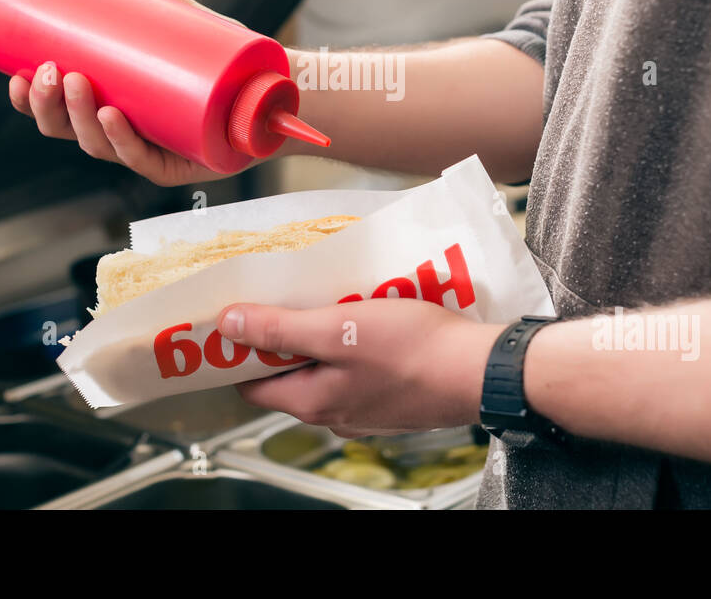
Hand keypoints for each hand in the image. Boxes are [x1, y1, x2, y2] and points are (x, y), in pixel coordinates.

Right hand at [7, 0, 241, 185]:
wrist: (266, 85)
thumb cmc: (214, 56)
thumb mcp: (170, 15)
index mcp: (106, 103)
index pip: (55, 111)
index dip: (29, 101)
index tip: (15, 74)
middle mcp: (120, 131)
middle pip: (66, 130)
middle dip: (49, 106)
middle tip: (49, 73)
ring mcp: (146, 150)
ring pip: (96, 145)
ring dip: (80, 119)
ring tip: (80, 84)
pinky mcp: (177, 166)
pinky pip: (142, 159)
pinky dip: (122, 139)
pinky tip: (111, 117)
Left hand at [217, 299, 502, 437]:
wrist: (481, 370)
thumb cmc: (414, 350)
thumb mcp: (336, 328)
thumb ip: (280, 330)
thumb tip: (229, 326)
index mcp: (314, 402)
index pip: (252, 384)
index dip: (240, 351)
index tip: (237, 319)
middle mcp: (337, 413)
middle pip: (291, 374)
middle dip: (287, 335)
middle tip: (290, 297)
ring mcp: (368, 408)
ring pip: (328, 368)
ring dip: (325, 336)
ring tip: (335, 299)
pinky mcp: (395, 396)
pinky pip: (361, 367)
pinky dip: (357, 342)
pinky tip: (372, 316)